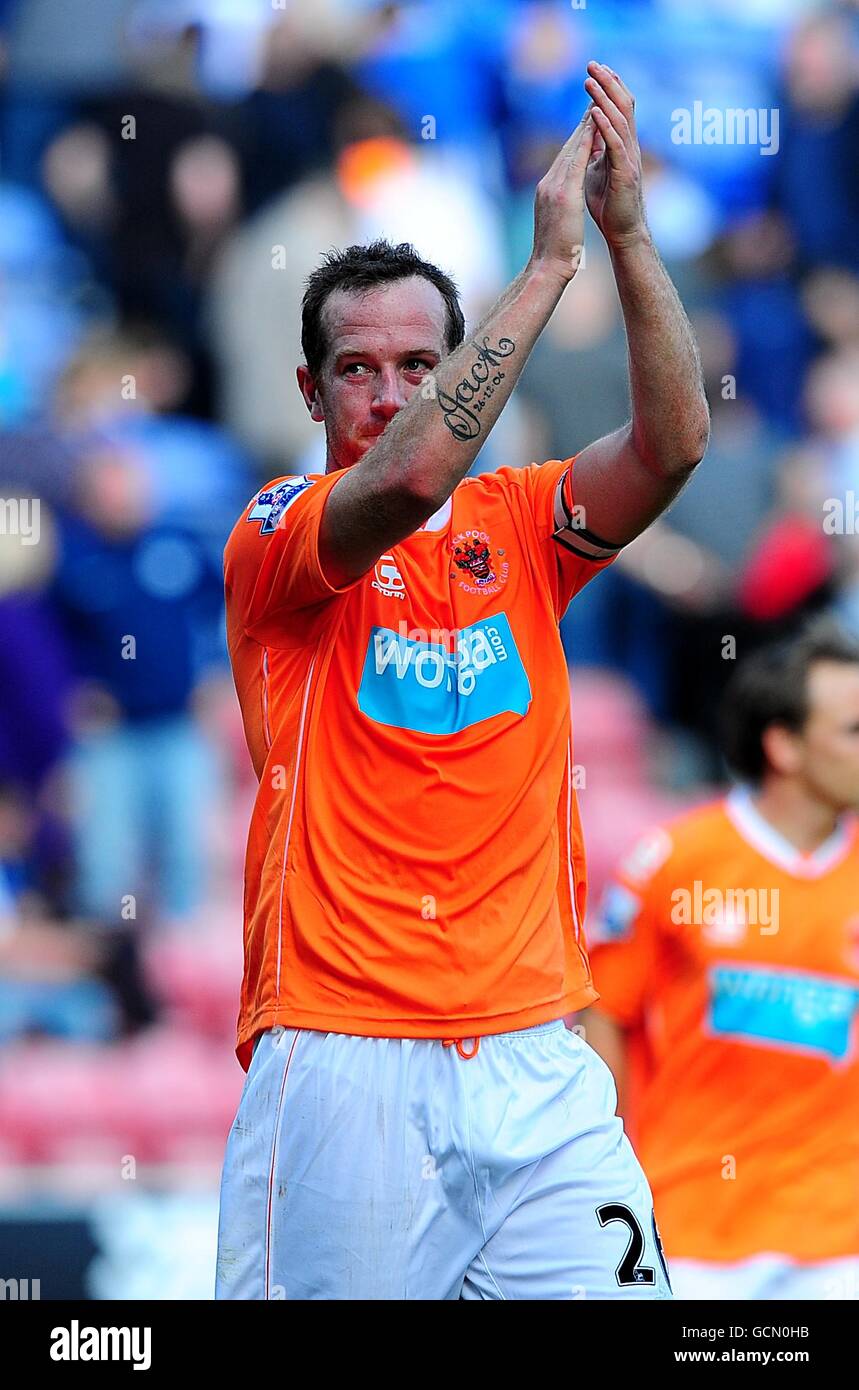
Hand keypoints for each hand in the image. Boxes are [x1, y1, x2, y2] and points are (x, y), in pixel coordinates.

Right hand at [530, 104, 595, 285]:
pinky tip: (595, 127)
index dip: (579, 137)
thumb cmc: (556, 251)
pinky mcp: (562, 193)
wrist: (547, 268)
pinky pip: (575, 161)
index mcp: (550, 190)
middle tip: (596, 97)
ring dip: (585, 124)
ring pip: (571, 147)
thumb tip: (566, 200)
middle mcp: (549, 183)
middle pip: (568, 146)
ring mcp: (553, 186)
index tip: (591, 118)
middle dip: (582, 122)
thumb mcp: (560, 221)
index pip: (567, 157)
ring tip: (598, 102)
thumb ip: (563, 204)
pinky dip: (585, 141)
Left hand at [583, 61, 646, 249]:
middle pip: (621, 106)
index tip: (595, 69)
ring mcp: (628, 159)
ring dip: (604, 98)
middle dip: (607, 83)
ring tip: (590, 80)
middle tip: (592, 64)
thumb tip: (586, 135)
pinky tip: (595, 111)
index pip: (616, 108)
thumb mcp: (597, 171)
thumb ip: (594, 151)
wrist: (621, 232)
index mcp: (621, 146)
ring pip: (618, 120)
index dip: (608, 87)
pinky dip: (605, 126)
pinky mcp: (625, 174)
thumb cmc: (609, 205)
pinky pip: (615, 144)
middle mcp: (628, 147)